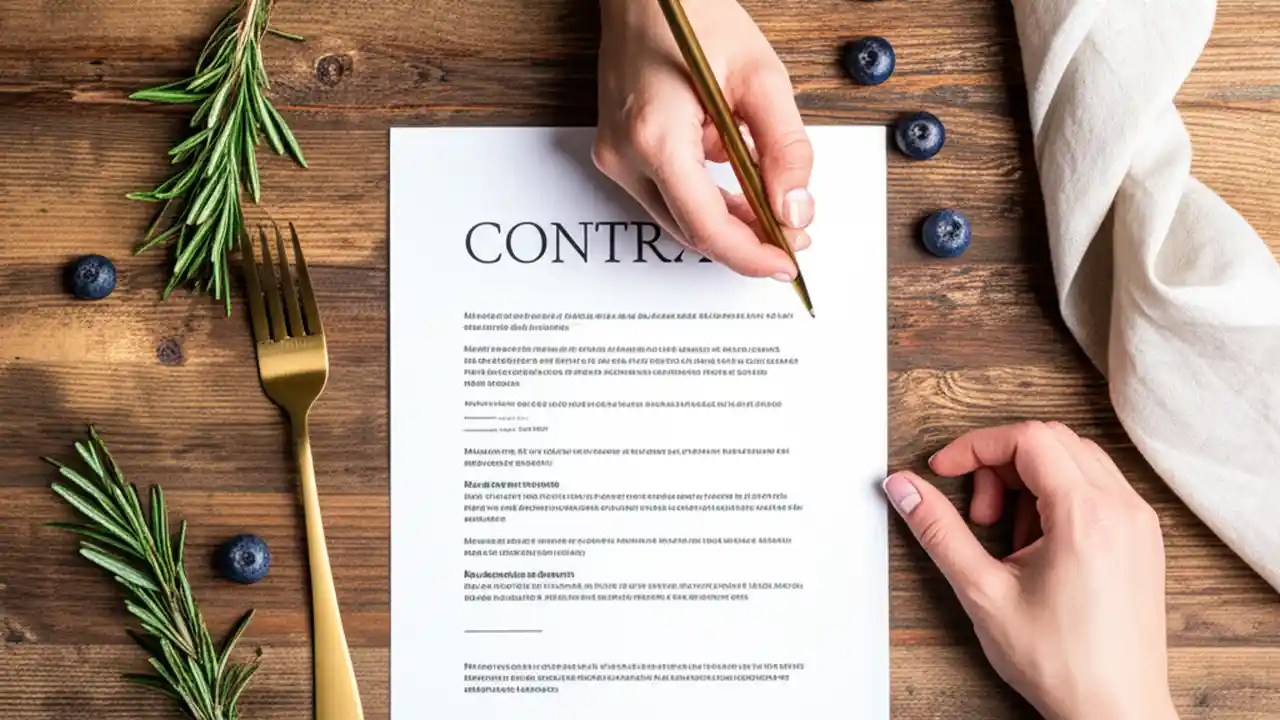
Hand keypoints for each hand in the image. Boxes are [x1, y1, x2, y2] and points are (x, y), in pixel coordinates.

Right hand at [594, 0, 812, 279]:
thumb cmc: (694, 15)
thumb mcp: (761, 78)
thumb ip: (784, 150)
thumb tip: (794, 209)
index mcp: (656, 137)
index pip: (706, 225)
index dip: (751, 253)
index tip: (786, 261)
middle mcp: (625, 154)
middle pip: (691, 230)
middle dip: (745, 239)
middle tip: (792, 235)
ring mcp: (615, 155)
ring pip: (679, 218)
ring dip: (728, 219)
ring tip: (773, 205)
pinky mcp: (618, 152)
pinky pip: (667, 194)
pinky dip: (706, 196)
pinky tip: (739, 178)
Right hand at [883, 422, 1176, 719]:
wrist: (1116, 711)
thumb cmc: (1061, 663)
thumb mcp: (984, 592)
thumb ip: (939, 531)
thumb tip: (905, 488)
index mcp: (1087, 516)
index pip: (1027, 438)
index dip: (975, 446)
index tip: (943, 470)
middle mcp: (1123, 509)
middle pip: (1051, 441)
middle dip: (1000, 463)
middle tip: (978, 513)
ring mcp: (1138, 523)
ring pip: (1075, 460)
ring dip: (1029, 480)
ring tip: (1006, 534)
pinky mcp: (1142, 539)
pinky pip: (1096, 488)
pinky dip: (1057, 497)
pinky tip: (1036, 544)